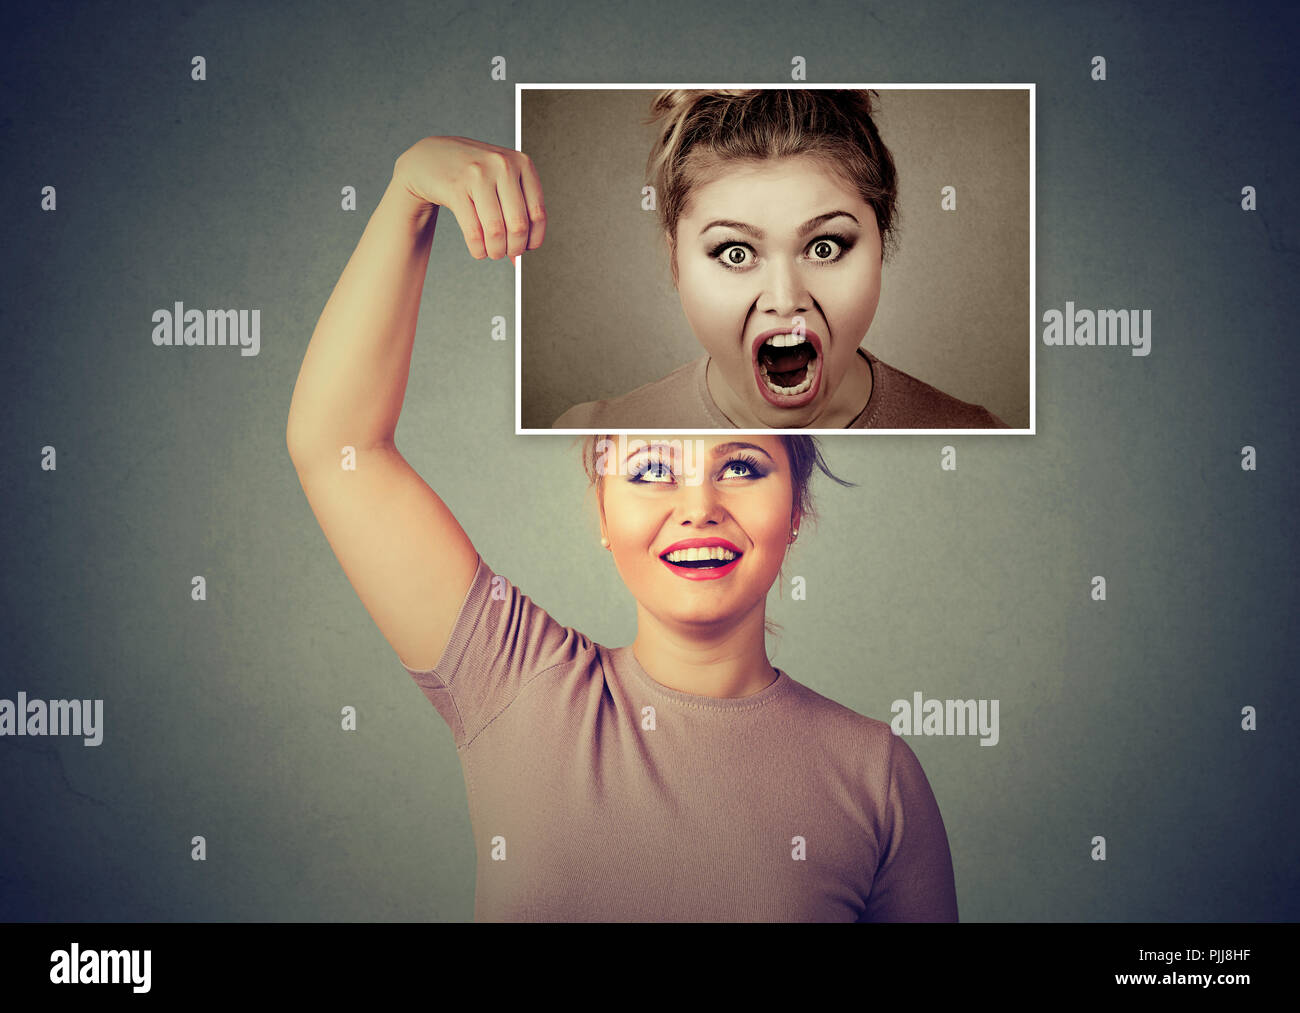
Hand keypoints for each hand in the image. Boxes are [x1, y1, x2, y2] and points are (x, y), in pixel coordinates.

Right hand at [393, 136, 545, 260]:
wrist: (432, 158)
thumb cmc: (474, 174)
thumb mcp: (502, 184)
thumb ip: (515, 214)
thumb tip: (520, 257)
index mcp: (521, 163)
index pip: (538, 214)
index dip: (533, 239)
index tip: (526, 249)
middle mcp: (502, 165)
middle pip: (518, 225)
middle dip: (514, 248)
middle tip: (507, 253)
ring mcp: (477, 174)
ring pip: (496, 230)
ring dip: (495, 251)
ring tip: (492, 253)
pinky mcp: (455, 188)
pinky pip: (473, 231)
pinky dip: (478, 249)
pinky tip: (478, 250)